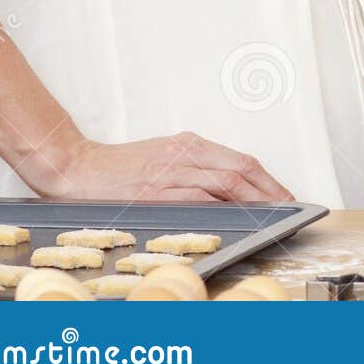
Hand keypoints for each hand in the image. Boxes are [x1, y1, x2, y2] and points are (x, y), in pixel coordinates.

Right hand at [45, 132, 290, 203]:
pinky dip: (219, 206)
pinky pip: (195, 198)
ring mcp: (171, 172)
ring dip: (251, 200)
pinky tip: (233, 217)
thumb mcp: (164, 159)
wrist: (77, 168)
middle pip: (240, 170)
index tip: (283, 193)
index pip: (240, 160)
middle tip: (287, 205)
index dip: (267, 179)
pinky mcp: (155, 191)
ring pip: (224, 182)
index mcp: (190, 145)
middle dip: (268, 190)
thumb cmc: (120, 168)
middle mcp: (185, 155)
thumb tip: (227, 191)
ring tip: (269, 215)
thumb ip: (194, 171)